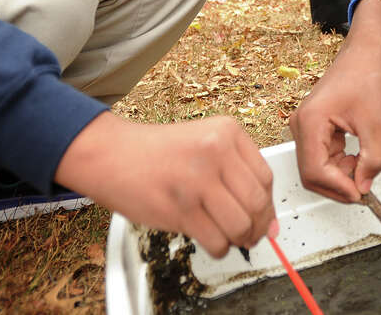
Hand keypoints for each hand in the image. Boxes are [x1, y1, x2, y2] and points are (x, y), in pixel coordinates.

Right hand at [55, 112, 276, 256]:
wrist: (111, 154)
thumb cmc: (157, 152)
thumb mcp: (204, 143)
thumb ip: (237, 175)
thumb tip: (269, 222)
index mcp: (227, 132)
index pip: (266, 178)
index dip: (267, 205)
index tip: (263, 217)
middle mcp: (217, 152)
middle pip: (257, 203)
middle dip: (256, 227)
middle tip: (249, 235)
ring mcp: (198, 180)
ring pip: (240, 225)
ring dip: (238, 239)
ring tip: (227, 237)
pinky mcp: (181, 208)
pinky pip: (217, 241)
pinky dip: (218, 248)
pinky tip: (210, 239)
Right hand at [289, 0, 380, 202]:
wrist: (361, 56)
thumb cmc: (366, 79)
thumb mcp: (376, 123)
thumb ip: (373, 159)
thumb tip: (364, 186)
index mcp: (310, 122)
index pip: (315, 170)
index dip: (338, 187)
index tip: (361, 193)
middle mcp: (299, 125)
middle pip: (311, 173)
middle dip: (337, 185)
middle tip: (363, 188)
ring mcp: (304, 127)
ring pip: (315, 168)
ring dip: (339, 176)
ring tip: (363, 167)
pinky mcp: (312, 128)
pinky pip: (320, 157)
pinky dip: (338, 165)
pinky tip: (356, 159)